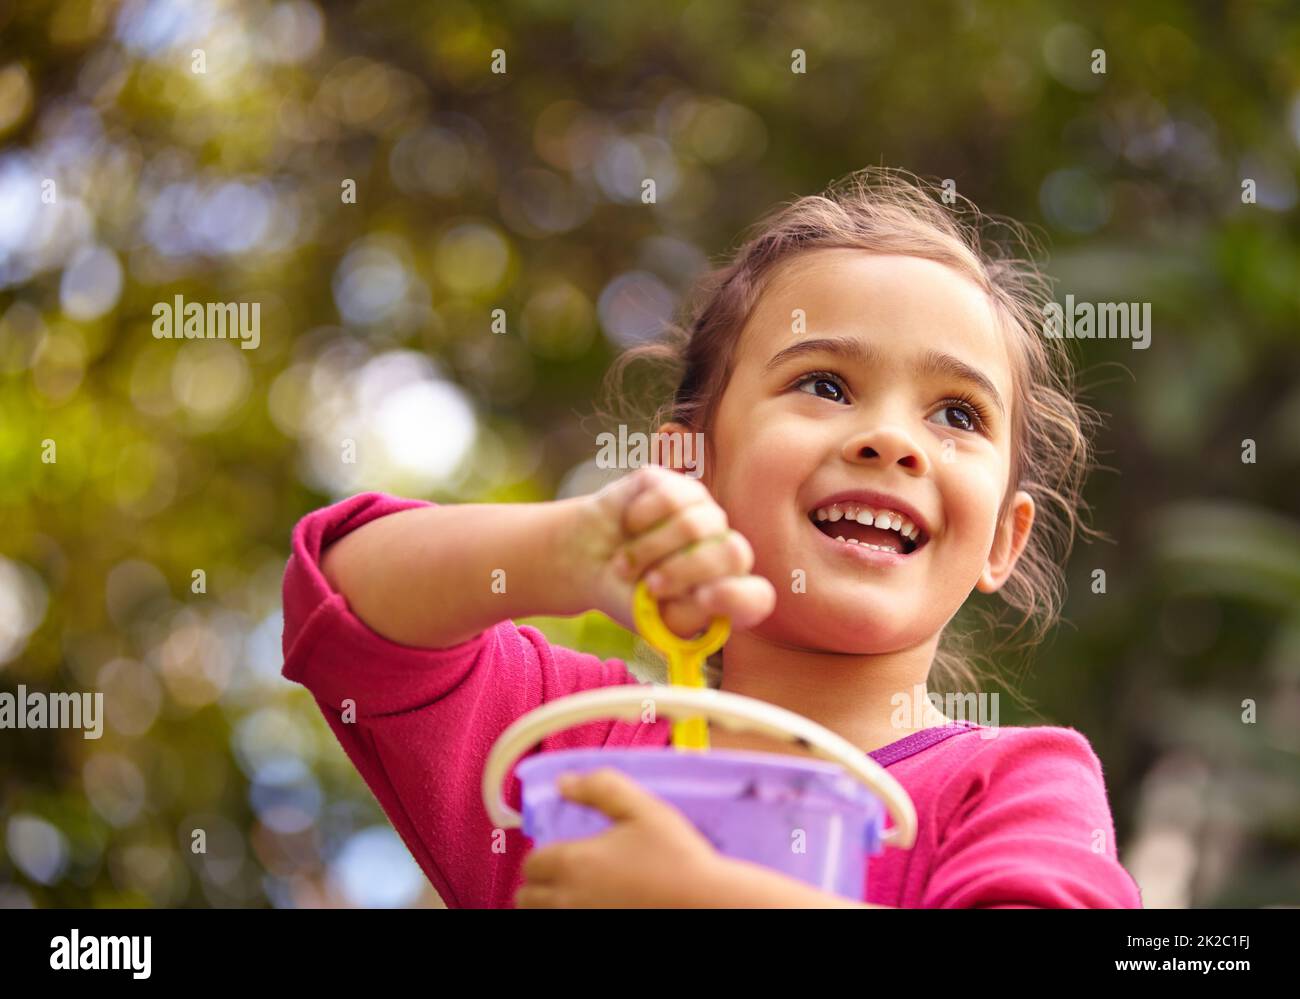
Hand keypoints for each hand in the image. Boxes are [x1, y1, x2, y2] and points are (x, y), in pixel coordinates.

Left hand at [514, 767, 730, 907]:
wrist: (706, 902)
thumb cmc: (677, 857)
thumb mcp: (642, 808)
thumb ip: (601, 787)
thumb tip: (565, 782)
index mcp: (572, 863)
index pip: (531, 863)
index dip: (542, 854)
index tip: (561, 850)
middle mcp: (569, 899)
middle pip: (526, 898)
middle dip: (538, 884)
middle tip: (561, 875)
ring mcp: (582, 921)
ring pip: (544, 916)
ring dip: (549, 905)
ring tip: (574, 894)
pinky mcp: (597, 933)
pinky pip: (565, 926)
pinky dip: (570, 915)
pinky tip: (593, 905)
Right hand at [570, 464, 775, 639]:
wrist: (586, 560)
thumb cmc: (626, 595)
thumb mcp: (651, 621)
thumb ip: (684, 618)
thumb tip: (707, 595)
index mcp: (726, 591)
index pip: (757, 598)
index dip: (736, 598)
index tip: (702, 598)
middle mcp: (723, 549)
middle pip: (735, 553)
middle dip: (684, 571)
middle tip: (650, 584)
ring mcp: (704, 513)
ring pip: (693, 525)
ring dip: (648, 550)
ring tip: (626, 563)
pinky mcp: (677, 484)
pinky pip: (669, 498)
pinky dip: (638, 518)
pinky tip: (629, 525)